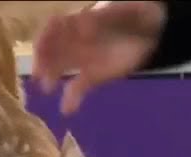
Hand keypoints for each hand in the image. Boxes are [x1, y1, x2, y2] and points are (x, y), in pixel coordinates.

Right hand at [32, 1, 166, 114]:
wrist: (152, 31)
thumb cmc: (132, 15)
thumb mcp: (118, 12)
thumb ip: (100, 19)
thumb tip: (81, 24)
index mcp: (78, 22)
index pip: (53, 28)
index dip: (44, 37)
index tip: (40, 48)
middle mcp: (74, 42)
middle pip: (51, 51)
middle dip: (42, 60)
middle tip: (38, 73)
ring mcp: (82, 60)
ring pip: (59, 69)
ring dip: (51, 78)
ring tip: (48, 88)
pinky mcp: (93, 77)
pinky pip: (78, 88)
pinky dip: (71, 99)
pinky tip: (67, 109)